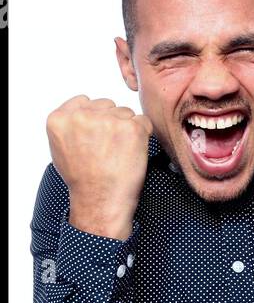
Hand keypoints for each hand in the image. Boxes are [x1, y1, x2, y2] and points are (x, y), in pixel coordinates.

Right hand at [47, 96, 152, 240]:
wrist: (100, 201)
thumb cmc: (83, 181)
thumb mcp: (60, 148)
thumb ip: (69, 125)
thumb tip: (82, 114)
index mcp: (60, 118)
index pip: (85, 101)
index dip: (96, 118)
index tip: (100, 135)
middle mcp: (81, 115)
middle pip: (107, 105)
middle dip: (112, 122)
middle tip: (112, 147)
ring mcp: (107, 120)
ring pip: (125, 113)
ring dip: (128, 129)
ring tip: (121, 153)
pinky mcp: (130, 128)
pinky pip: (143, 121)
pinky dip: (143, 135)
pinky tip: (134, 153)